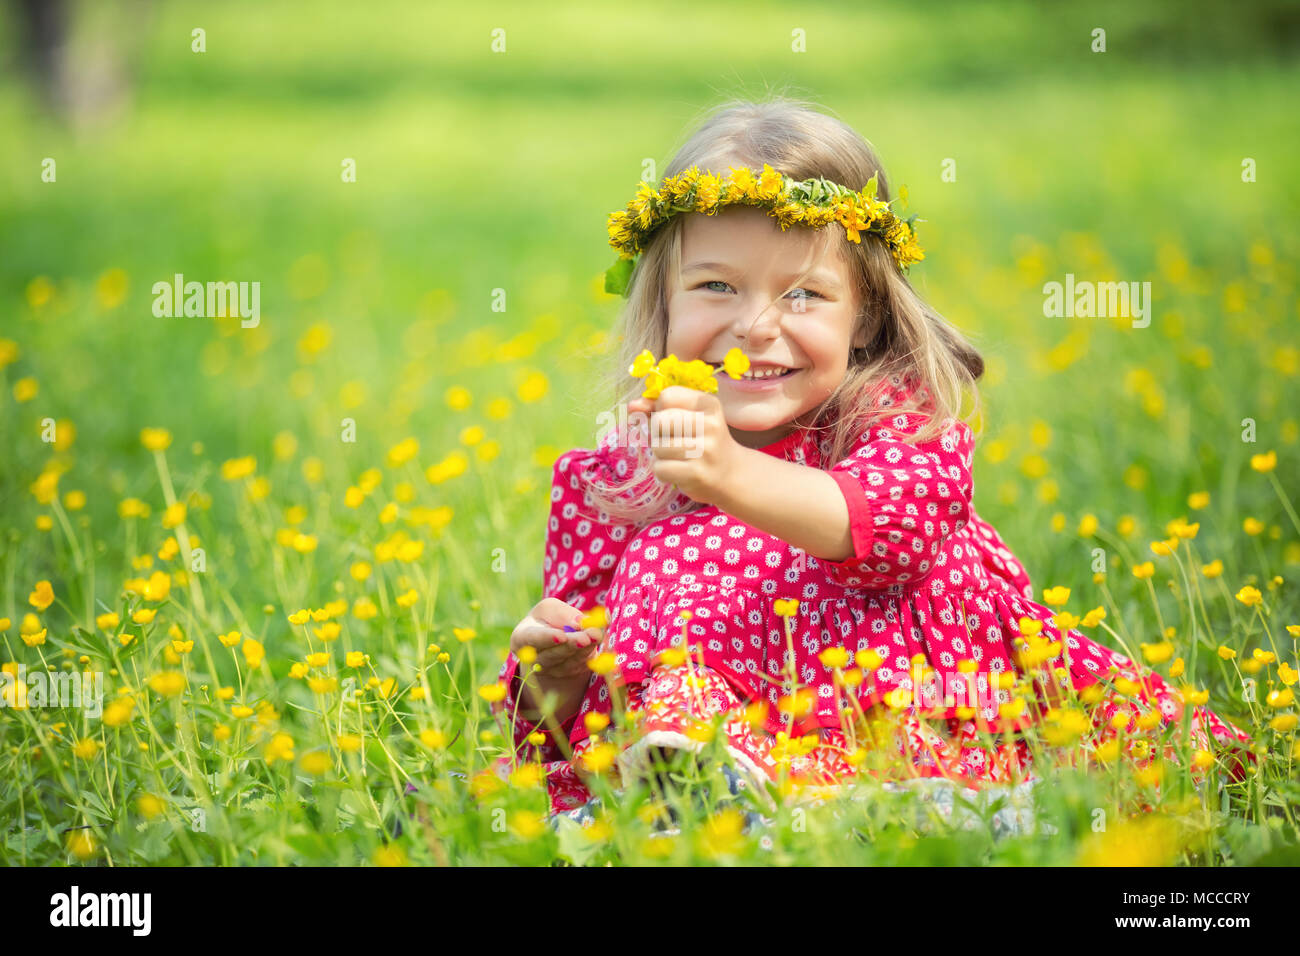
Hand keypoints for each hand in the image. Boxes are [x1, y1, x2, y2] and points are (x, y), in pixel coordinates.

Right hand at [510, 598, 603, 680]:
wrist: (554, 635)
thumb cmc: (548, 618)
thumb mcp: (550, 608)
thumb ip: (562, 613)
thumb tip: (579, 623)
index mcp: (521, 639)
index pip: (532, 639)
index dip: (547, 638)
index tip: (562, 636)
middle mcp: (532, 659)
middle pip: (552, 655)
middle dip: (571, 645)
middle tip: (586, 637)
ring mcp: (549, 671)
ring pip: (568, 663)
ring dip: (584, 650)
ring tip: (596, 635)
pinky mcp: (567, 675)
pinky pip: (579, 666)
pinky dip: (589, 654)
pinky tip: (596, 641)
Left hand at [626, 385, 740, 506]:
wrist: (730, 474)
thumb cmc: (701, 441)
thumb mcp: (687, 417)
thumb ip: (658, 408)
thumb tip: (632, 406)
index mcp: (708, 404)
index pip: (667, 396)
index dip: (660, 409)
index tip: (674, 420)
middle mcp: (710, 425)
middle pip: (659, 421)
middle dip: (658, 433)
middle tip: (674, 441)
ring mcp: (705, 450)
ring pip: (657, 447)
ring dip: (660, 455)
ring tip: (678, 457)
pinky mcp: (697, 474)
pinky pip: (660, 468)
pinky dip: (663, 471)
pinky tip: (679, 471)